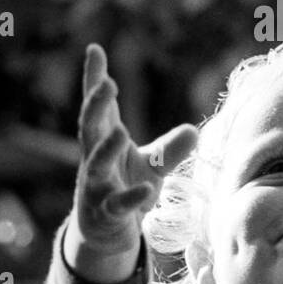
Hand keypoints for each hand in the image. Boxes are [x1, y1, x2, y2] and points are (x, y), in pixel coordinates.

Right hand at [66, 44, 197, 277]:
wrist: (104, 233)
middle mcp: (93, 160)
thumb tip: (193, 130)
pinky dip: (132, 199)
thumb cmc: (124, 187)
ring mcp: (97, 187)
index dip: (94, 80)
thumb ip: (169, 149)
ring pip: (96, 165)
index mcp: (102, 141)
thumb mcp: (150, 166)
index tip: (94, 50)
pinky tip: (147, 191)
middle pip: (89, 129)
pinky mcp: (106, 214)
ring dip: (106, 149)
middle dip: (96, 107)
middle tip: (108, 84)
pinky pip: (118, 206)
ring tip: (120, 131)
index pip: (97, 107)